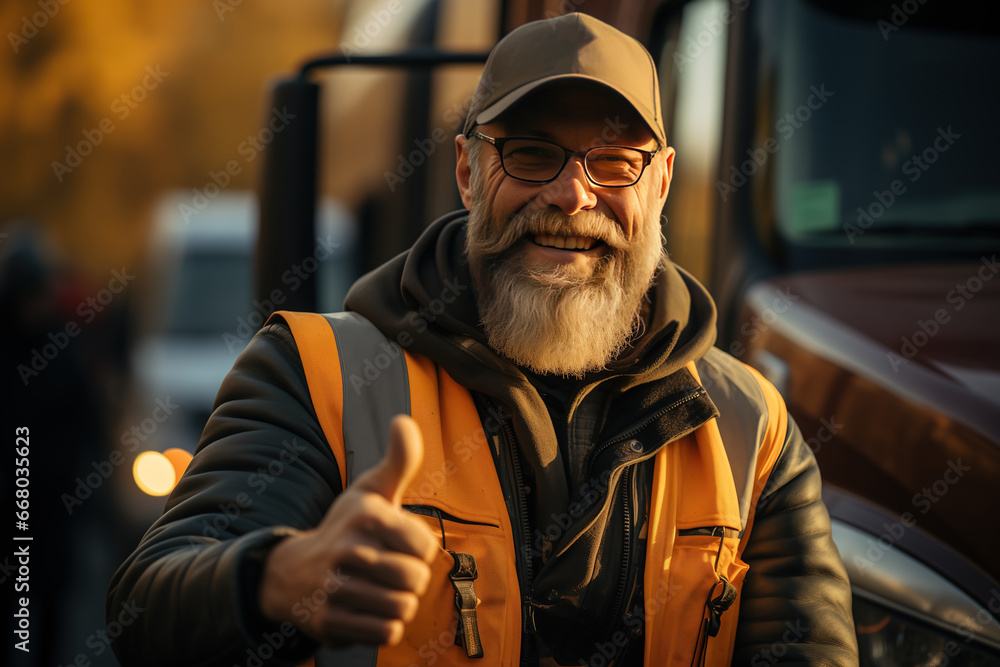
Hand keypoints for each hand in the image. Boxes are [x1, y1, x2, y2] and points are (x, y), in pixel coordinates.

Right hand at [258, 415, 438, 645]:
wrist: (292, 573)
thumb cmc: (346, 528)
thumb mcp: (371, 490)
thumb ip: (399, 460)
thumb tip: (403, 420)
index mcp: (366, 514)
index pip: (426, 547)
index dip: (419, 551)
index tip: (399, 546)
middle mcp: (348, 548)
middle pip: (415, 580)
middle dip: (410, 581)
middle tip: (390, 573)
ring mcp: (335, 586)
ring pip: (402, 608)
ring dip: (398, 604)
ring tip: (379, 590)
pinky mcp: (329, 621)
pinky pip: (386, 632)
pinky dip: (385, 626)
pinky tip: (369, 610)